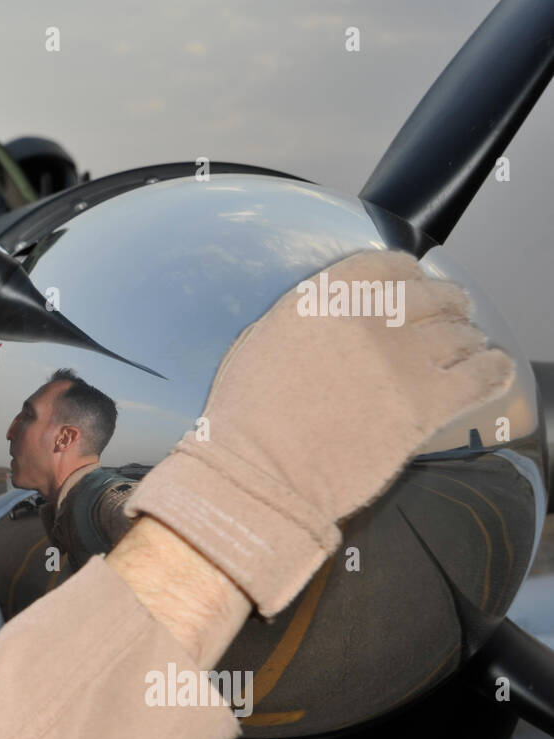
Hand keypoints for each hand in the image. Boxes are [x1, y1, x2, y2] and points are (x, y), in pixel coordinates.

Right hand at [123, 250, 514, 616]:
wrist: (261, 473)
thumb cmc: (246, 420)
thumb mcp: (261, 343)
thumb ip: (306, 320)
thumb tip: (334, 322)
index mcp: (326, 298)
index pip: (390, 266)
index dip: (409, 277)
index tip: (413, 287)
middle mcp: (372, 318)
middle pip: (434, 296)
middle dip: (445, 308)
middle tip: (447, 322)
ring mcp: (405, 358)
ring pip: (463, 334)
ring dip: (467, 342)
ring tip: (467, 353)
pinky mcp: (429, 401)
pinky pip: (483, 375)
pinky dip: (493, 371)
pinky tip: (493, 372)